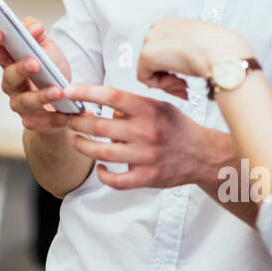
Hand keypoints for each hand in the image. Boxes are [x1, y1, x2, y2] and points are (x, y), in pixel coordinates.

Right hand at [0, 17, 74, 134]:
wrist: (64, 100)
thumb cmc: (50, 69)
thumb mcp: (46, 46)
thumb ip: (37, 33)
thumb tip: (35, 27)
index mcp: (9, 61)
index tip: (0, 32)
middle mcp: (10, 83)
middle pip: (8, 76)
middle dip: (21, 69)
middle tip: (35, 62)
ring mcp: (20, 103)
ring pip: (24, 101)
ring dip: (40, 96)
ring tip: (57, 90)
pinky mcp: (33, 121)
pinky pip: (43, 121)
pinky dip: (58, 117)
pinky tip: (72, 112)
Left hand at [60, 83, 235, 190]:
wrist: (204, 155)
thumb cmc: (177, 127)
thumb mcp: (159, 106)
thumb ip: (131, 106)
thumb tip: (102, 107)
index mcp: (148, 109)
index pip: (111, 96)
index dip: (86, 93)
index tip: (68, 91)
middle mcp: (146, 131)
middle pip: (100, 126)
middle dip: (77, 122)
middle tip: (69, 119)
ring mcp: (146, 156)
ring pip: (102, 153)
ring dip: (82, 146)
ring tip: (76, 140)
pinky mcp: (147, 177)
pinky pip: (116, 180)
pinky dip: (102, 174)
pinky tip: (99, 167)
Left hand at [137, 17, 253, 95]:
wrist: (223, 52)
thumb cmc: (221, 49)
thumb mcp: (202, 45)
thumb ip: (187, 50)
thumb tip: (181, 62)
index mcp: (170, 23)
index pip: (162, 49)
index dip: (172, 67)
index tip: (185, 77)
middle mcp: (157, 28)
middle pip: (154, 59)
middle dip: (168, 75)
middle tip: (185, 85)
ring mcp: (150, 39)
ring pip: (149, 69)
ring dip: (167, 82)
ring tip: (185, 85)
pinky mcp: (146, 54)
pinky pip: (145, 78)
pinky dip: (162, 86)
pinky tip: (180, 82)